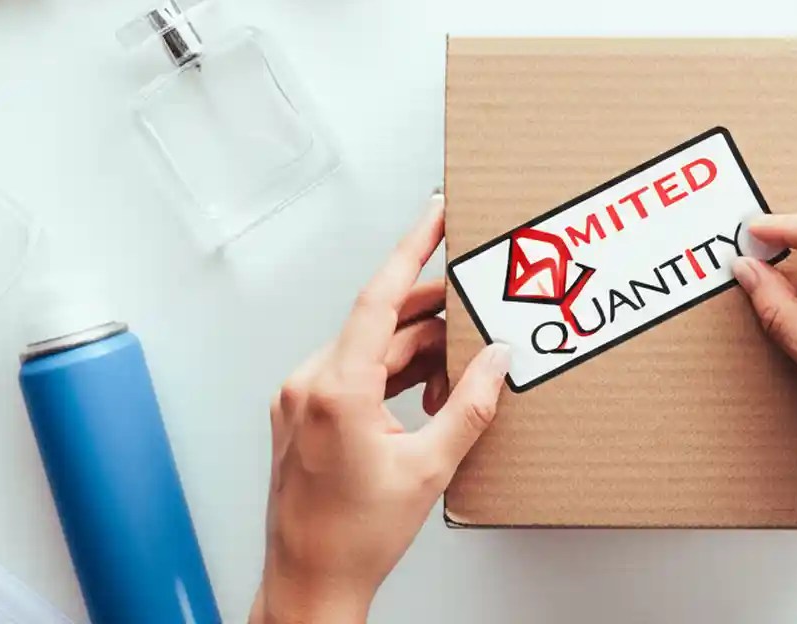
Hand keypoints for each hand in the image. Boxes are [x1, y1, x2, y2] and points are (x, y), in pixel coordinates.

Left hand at [250, 195, 510, 623]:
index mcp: (336, 390)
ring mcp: (301, 400)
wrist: (309, 583)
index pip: (378, 298)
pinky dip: (395, 374)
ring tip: (461, 366)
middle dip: (431, 313)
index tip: (434, 214)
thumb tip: (496, 361)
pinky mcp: (303, 415)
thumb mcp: (429, 468)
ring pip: (369, 349)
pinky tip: (429, 392)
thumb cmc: (353, 538)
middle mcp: (309, 385)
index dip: (412, 249)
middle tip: (473, 302)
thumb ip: (470, 406)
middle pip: (379, 322)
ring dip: (416, 351)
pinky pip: (355, 373)